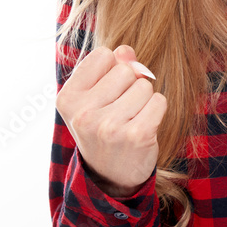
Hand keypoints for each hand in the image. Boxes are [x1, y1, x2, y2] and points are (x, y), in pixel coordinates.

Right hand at [55, 44, 166, 197]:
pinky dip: (156, 111)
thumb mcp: (95, 97)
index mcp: (67, 98)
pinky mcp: (136, 135)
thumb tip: (126, 50)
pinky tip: (143, 128)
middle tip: (119, 111)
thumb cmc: (104, 127)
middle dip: (130, 85)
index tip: (105, 94)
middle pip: (127, 70)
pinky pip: (159, 101)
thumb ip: (110, 67)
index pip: (104, 55)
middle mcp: (84, 113)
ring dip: (144, 100)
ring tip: (130, 120)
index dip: (112, 70)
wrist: (111, 176)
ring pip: (144, 85)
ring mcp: (109, 126)